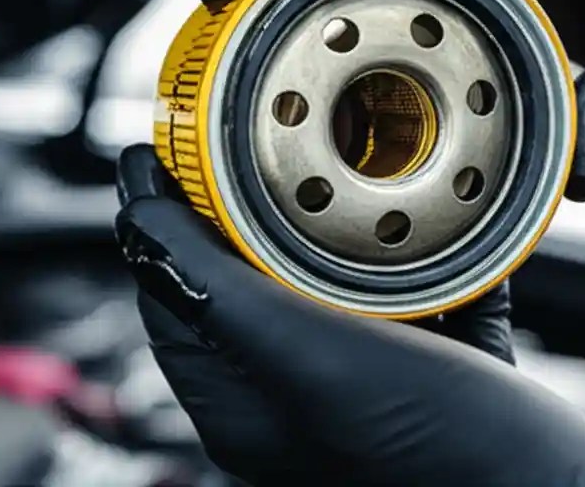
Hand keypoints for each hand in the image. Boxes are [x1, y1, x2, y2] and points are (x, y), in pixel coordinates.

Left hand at [115, 145, 584, 485]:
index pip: (170, 292)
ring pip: (312, 277)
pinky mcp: (422, 362)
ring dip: (309, 217)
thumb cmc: (446, 449)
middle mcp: (289, 392)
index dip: (157, 218)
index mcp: (241, 401)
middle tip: (226, 135)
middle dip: (228, 206)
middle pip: (235, 277)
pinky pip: (392, 287)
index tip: (157, 148)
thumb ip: (216, 288)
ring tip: (309, 154)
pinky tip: (409, 208)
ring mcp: (355, 379)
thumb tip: (138, 219)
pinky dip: (394, 244)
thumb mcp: (308, 355)